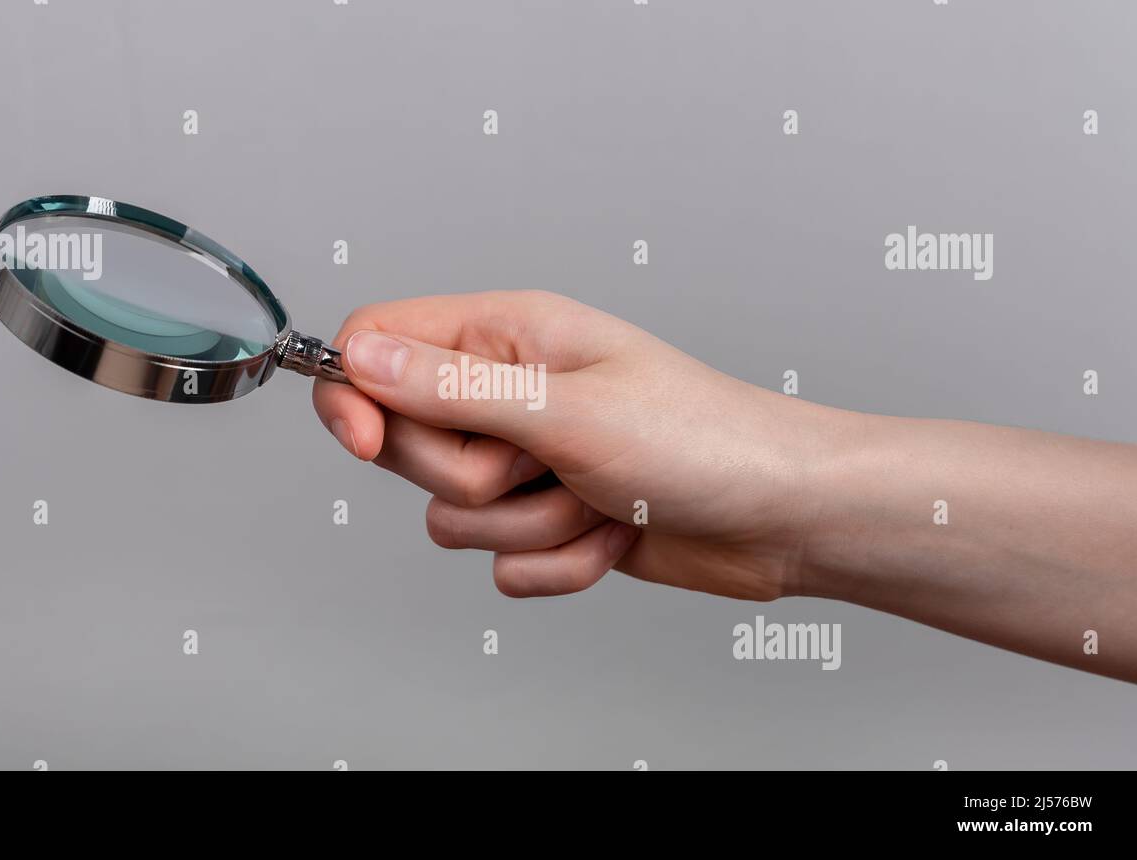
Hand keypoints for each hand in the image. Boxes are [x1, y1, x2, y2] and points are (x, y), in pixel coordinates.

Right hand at [312, 290, 850, 599]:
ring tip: (594, 497)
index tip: (365, 442)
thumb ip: (453, 387)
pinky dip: (557, 563)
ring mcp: (527, 462)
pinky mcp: (546, 522)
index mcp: (507, 336)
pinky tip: (610, 533)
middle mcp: (508, 395)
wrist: (782, 516)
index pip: (379, 342)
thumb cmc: (702, 440)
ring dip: (528, 524)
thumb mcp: (566, 409)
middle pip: (408, 443)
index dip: (354, 393)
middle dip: (474, 474)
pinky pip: (500, 564)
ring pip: (452, 515)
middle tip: (543, 462)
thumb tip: (359, 355)